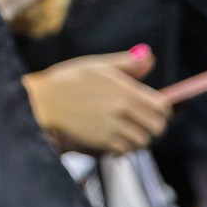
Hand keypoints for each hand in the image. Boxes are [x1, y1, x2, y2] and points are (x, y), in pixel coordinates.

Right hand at [23, 46, 172, 154]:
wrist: (43, 101)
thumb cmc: (70, 79)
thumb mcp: (98, 65)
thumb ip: (127, 63)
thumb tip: (149, 56)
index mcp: (126, 90)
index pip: (162, 107)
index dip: (162, 109)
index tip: (155, 108)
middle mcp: (123, 110)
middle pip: (157, 127)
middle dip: (153, 126)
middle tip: (142, 121)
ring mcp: (114, 127)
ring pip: (143, 141)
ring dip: (138, 138)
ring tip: (127, 130)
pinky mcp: (103, 142)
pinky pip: (126, 150)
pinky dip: (124, 147)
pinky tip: (115, 138)